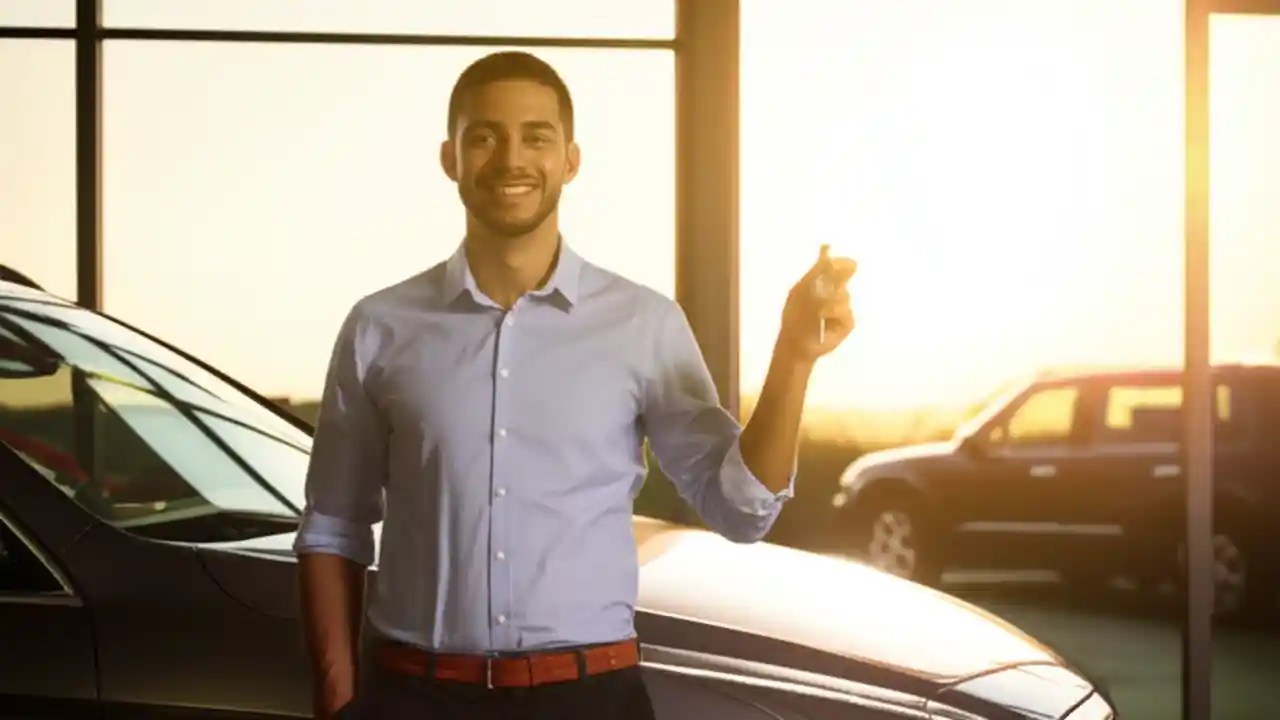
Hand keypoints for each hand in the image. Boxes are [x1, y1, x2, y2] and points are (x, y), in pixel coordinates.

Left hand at [776, 244, 856, 365]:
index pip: (834, 264)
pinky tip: (826, 323)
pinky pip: (846, 312)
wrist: (796, 346)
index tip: (836, 262)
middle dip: (835, 280)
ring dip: (829, 302)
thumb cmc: (795, 318)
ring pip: (844, 295)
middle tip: (825, 287)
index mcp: (820, 282)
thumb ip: (816, 271)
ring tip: (818, 314)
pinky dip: (834, 316)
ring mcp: (842, 307)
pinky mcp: (848, 322)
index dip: (838, 261)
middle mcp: (834, 292)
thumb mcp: (801, 290)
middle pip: (843, 276)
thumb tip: (826, 247)